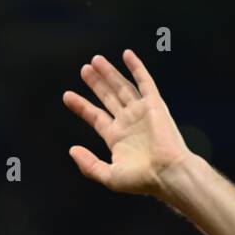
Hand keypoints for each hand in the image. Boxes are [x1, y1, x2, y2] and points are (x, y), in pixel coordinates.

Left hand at [62, 50, 193, 197]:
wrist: (167, 173)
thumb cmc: (142, 180)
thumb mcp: (109, 176)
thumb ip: (89, 165)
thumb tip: (72, 150)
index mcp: (117, 138)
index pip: (96, 116)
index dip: (81, 106)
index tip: (67, 96)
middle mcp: (128, 122)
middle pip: (108, 97)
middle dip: (96, 83)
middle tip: (84, 70)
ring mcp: (141, 112)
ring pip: (122, 87)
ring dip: (110, 73)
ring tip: (95, 61)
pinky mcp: (154, 105)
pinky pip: (144, 82)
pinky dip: (136, 67)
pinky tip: (126, 55)